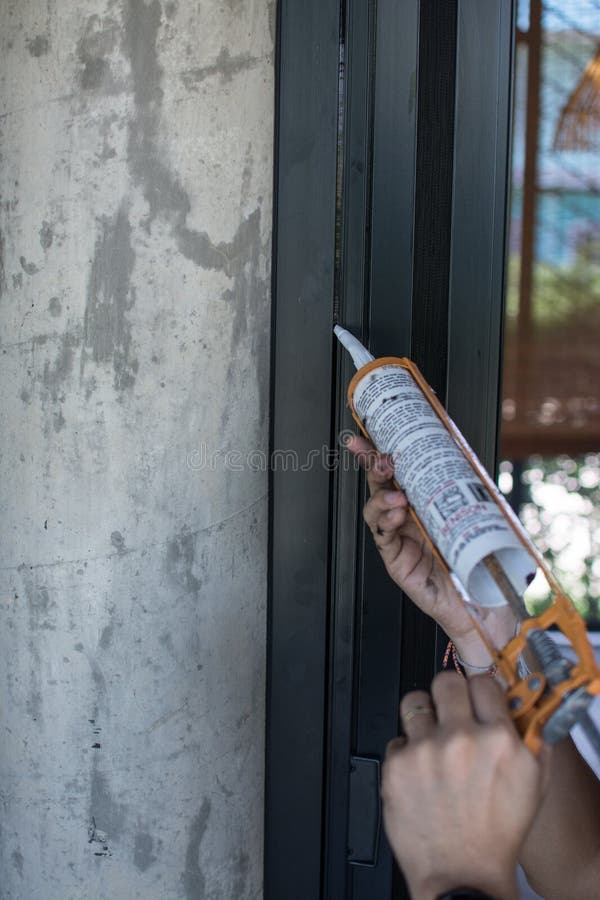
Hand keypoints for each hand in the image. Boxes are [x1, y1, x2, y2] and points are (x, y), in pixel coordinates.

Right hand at [345, 435, 515, 667]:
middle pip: (380, 484)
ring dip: (381, 495)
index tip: (369, 432)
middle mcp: (407, 517)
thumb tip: (462, 453)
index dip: (380, 450)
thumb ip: (466, 490)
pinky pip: (382, 535)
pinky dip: (386, 520)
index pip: (399, 471)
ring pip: (375, 508)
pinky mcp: (396, 559)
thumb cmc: (480, 561)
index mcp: (423, 502)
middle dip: (372, 465)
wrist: (484, 602)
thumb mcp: (476, 516)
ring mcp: (399, 537)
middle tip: (380, 456)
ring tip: (396, 493)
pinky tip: (398, 513)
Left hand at [382, 672, 547, 899]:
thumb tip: (524, 706)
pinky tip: (420, 772)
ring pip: (414, 701)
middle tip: (450, 711)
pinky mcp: (395, 765)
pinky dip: (407, 752)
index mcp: (499, 740)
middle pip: (446, 681)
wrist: (462, 876)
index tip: (476, 698)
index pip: (484, 681)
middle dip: (449, 695)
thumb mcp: (534, 784)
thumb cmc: (497, 835)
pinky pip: (397, 738)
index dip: (479, 690)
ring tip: (430, 738)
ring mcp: (425, 749)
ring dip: (423, 717)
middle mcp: (461, 738)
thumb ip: (533, 739)